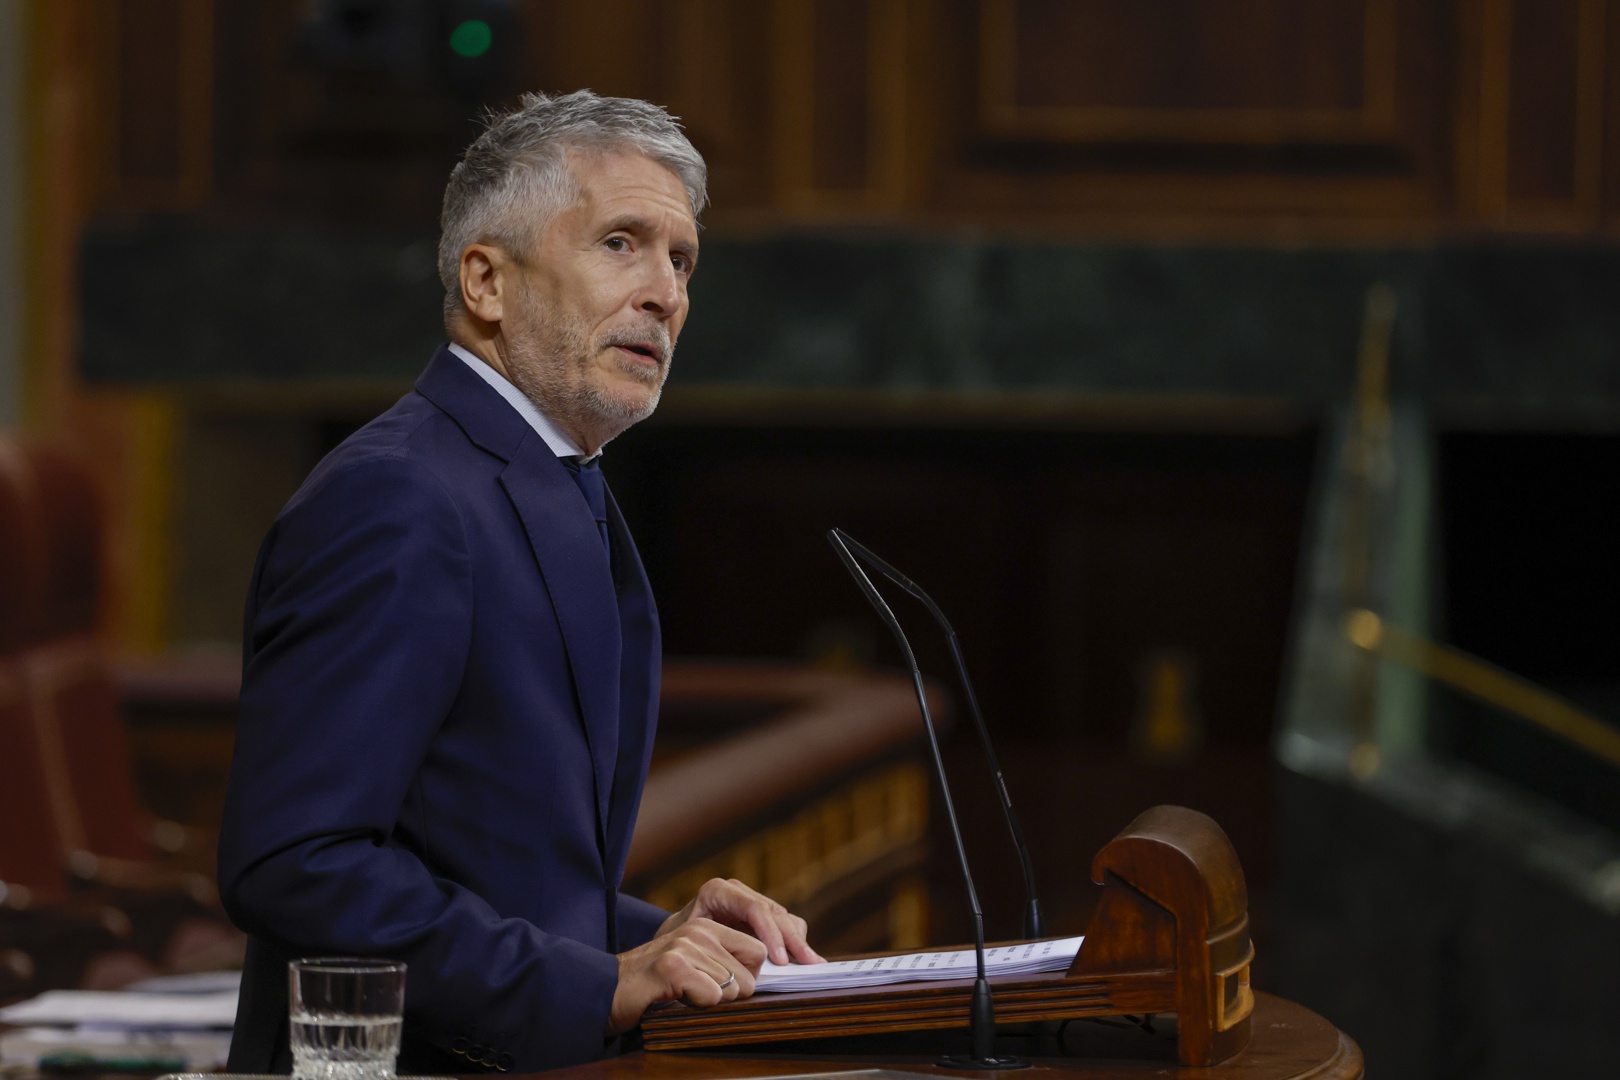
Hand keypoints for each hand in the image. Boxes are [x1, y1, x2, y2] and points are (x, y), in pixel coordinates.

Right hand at [607, 917, 762, 1035]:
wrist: (609, 989)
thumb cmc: (656, 983)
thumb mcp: (694, 962)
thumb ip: (724, 962)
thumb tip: (761, 978)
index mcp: (708, 925)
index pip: (758, 950)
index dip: (751, 976)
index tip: (735, 990)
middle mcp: (699, 930)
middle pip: (749, 974)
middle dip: (732, 994)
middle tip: (701, 993)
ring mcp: (685, 946)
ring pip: (732, 989)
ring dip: (711, 1001)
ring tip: (683, 993)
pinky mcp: (673, 966)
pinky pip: (711, 996)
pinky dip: (698, 1005)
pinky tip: (676, 997)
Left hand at [656, 877, 824, 966]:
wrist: (674, 942)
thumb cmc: (676, 945)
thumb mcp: (685, 944)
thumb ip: (710, 948)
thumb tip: (741, 964)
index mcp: (718, 891)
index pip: (754, 908)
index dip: (771, 933)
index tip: (780, 960)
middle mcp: (739, 892)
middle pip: (775, 913)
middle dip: (793, 940)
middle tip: (809, 964)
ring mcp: (753, 903)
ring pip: (786, 918)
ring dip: (799, 942)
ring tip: (812, 965)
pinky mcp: (762, 918)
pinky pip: (787, 926)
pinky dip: (796, 943)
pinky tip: (804, 962)